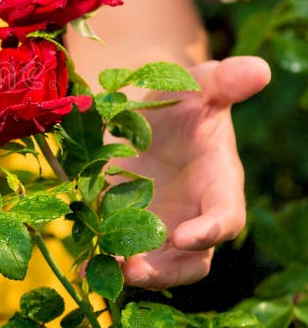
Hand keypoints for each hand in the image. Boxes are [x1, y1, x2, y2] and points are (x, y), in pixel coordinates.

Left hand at [112, 56, 269, 288]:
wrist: (146, 112)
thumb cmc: (182, 101)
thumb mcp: (199, 85)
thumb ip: (224, 82)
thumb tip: (259, 68)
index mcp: (219, 184)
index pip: (226, 216)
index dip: (210, 230)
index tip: (187, 236)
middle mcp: (193, 214)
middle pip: (192, 260)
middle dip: (168, 270)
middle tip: (137, 270)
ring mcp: (161, 226)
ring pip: (157, 265)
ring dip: (134, 272)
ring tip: (107, 271)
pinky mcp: (128, 227)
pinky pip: (120, 253)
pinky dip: (102, 263)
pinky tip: (82, 267)